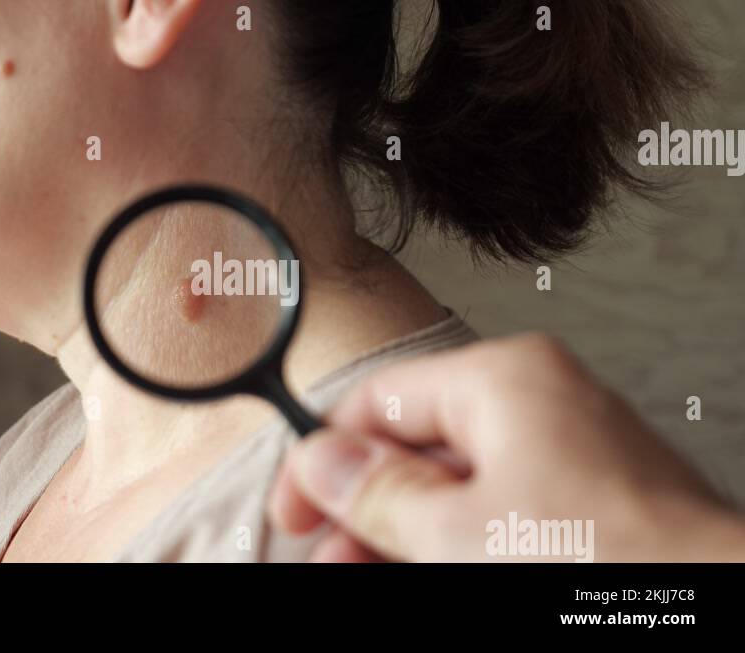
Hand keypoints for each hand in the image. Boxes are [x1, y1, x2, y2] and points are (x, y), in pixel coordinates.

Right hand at [268, 333, 744, 561]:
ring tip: (362, 570)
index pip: (379, 399)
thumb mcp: (458, 530)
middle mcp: (534, 403)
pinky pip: (491, 508)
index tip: (295, 508)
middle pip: (413, 445)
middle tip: (328, 556)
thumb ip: (377, 492)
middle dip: (361, 507)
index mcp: (503, 381)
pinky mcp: (578, 497)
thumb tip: (321, 464)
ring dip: (398, 531)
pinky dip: (449, 540)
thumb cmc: (608, 560)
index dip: (321, 456)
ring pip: (450, 485)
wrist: (708, 601)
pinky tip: (419, 565)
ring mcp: (560, 451)